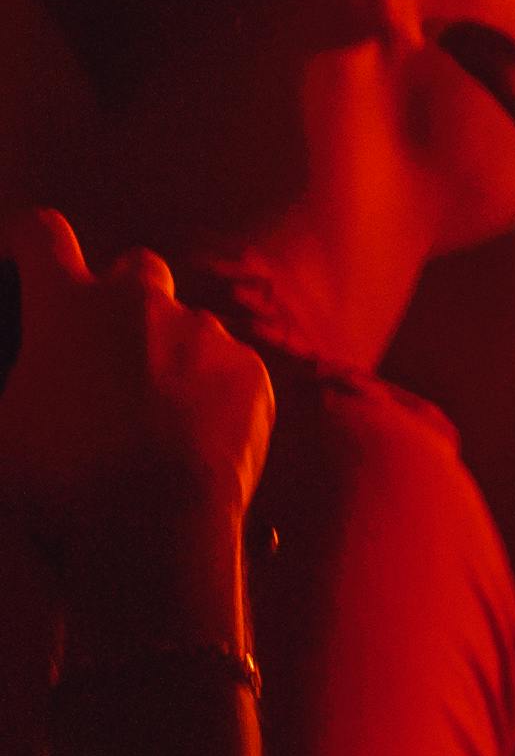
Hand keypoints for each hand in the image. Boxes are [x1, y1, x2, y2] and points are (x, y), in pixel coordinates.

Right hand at [0, 211, 272, 644]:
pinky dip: (213, 396)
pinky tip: (196, 443)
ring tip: (154, 422)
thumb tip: (37, 375)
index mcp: (66, 306)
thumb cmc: (56, 479)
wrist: (151, 522)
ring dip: (171, 357)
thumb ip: (22, 377)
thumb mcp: (5, 425)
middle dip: (123, 295)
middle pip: (136, 268)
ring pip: (188, 327)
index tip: (31, 256)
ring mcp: (203, 333)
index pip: (42, 233)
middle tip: (109, 345)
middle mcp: (139, 304)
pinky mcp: (250, 371)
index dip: (33, 241)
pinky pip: (229, 371)